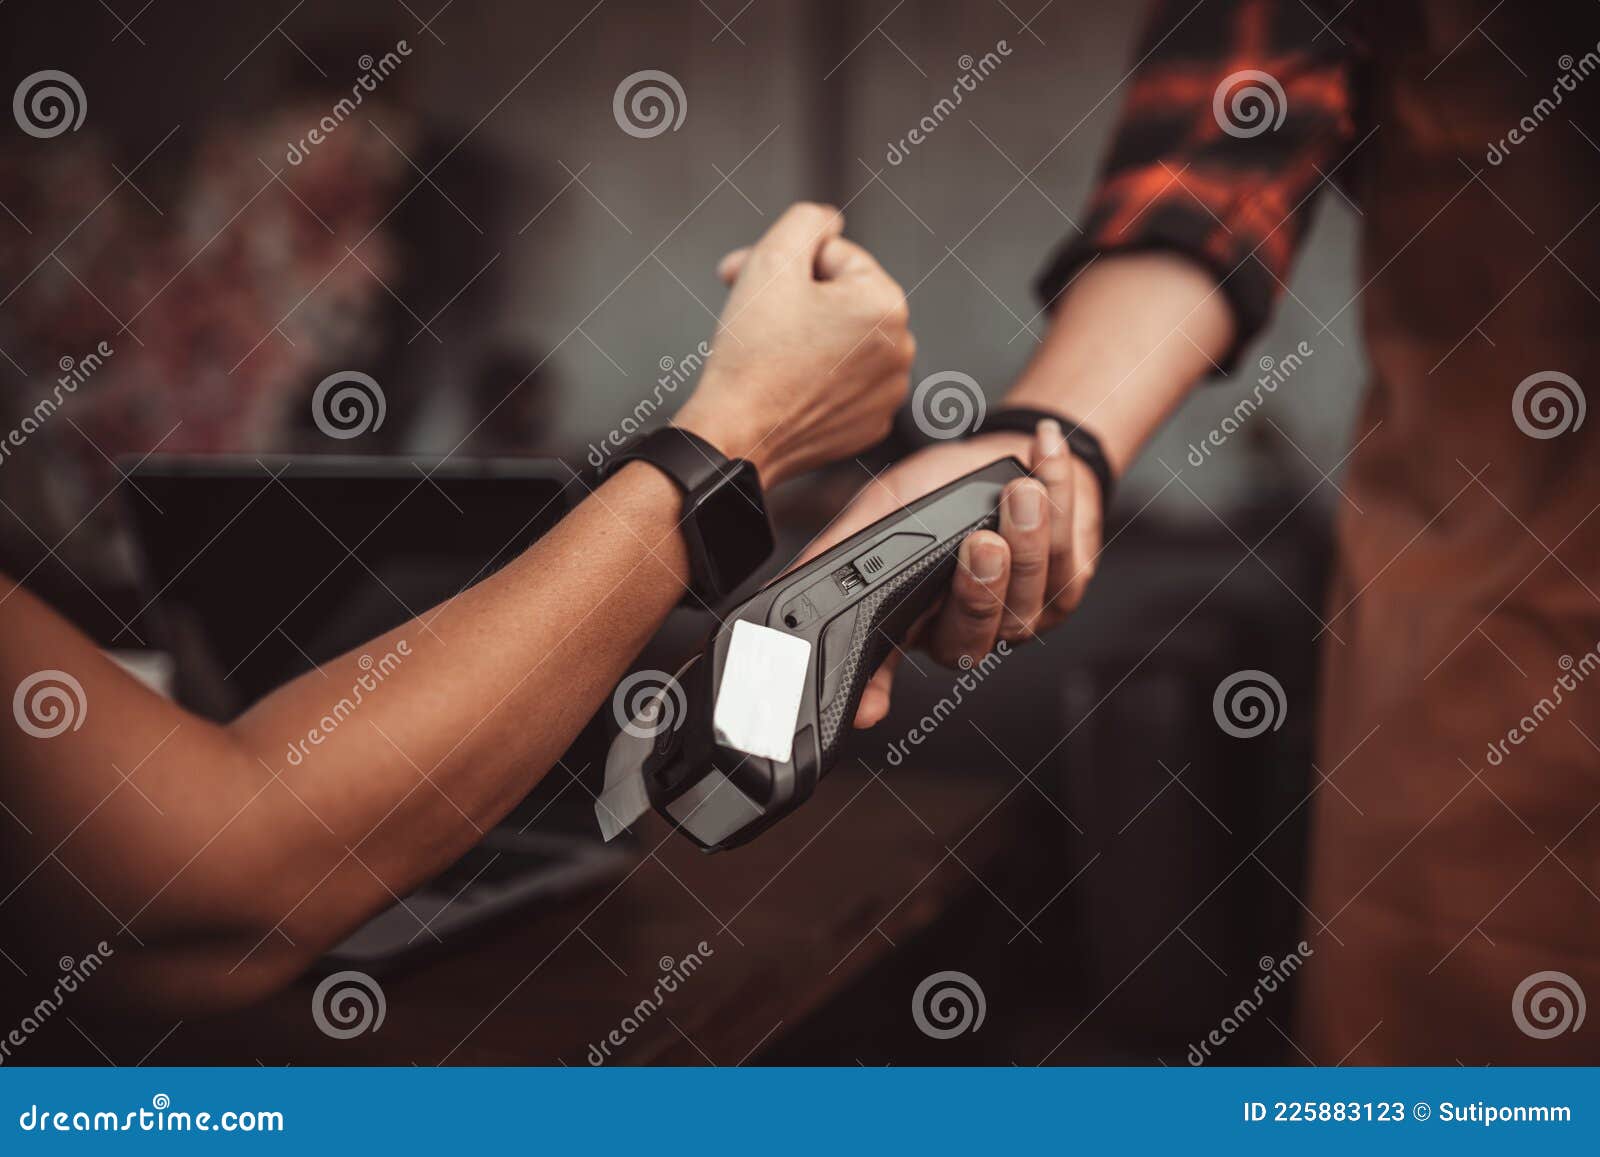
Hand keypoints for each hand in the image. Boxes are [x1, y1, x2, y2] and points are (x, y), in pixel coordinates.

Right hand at [674, 203, 913, 486]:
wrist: (738, 433)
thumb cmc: (753, 356)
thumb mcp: (772, 259)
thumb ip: (807, 220)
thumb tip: (829, 221)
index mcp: (885, 304)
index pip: (836, 257)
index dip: (788, 264)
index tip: (753, 279)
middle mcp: (900, 348)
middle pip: (843, 299)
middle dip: (798, 296)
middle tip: (755, 311)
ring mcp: (888, 392)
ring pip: (844, 340)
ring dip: (810, 334)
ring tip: (771, 350)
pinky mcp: (870, 423)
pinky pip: (845, 381)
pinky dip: (819, 376)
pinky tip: (786, 381)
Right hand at [801, 421, 1102, 727]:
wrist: (1005, 454)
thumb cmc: (937, 489)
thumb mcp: (878, 509)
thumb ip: (839, 550)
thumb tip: (778, 595)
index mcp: (912, 620)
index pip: (883, 667)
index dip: (872, 691)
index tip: (865, 709)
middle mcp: (965, 628)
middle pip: (974, 634)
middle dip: (981, 587)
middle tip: (982, 541)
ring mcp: (1018, 615)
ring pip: (1028, 596)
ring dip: (1032, 538)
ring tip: (1023, 489)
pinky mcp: (1065, 590)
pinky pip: (1069, 558)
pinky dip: (1063, 502)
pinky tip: (1045, 461)